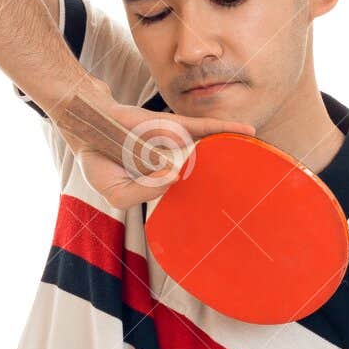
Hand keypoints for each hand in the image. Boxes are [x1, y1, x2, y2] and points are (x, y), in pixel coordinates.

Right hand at [50, 76, 256, 209]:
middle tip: (252, 197)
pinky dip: (226, 127)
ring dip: (234, 155)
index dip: (204, 210)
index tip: (222, 222)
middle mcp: (173, 166)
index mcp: (160, 186)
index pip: (187, 200)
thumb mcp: (116, 192)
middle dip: (228, 186)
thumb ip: (143, 193)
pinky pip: (204, 126)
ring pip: (210, 151)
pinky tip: (247, 131)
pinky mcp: (174, 125)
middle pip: (206, 177)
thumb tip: (175, 177)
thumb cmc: (100, 163)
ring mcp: (175, 145)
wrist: (89, 126)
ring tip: (260, 161)